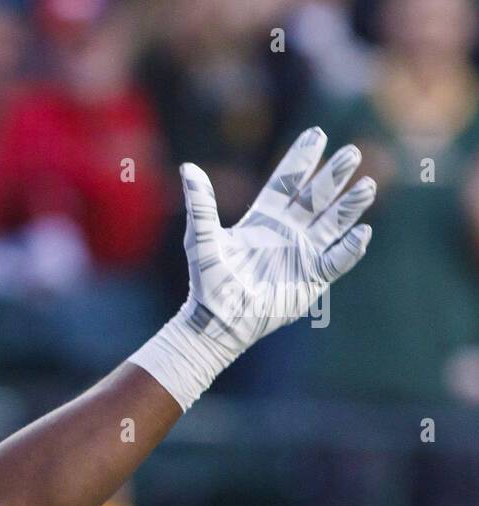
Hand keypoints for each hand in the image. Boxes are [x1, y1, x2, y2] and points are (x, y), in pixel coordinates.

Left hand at [179, 126, 375, 353]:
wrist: (218, 321)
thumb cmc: (208, 282)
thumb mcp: (201, 240)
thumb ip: (201, 205)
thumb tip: (188, 168)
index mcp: (262, 219)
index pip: (286, 182)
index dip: (301, 159)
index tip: (317, 134)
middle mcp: (287, 232)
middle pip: (316, 197)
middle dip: (333, 176)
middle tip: (352, 152)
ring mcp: (302, 254)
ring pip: (333, 223)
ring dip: (349, 206)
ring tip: (367, 185)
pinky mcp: (312, 278)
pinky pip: (337, 260)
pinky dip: (349, 248)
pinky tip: (361, 232)